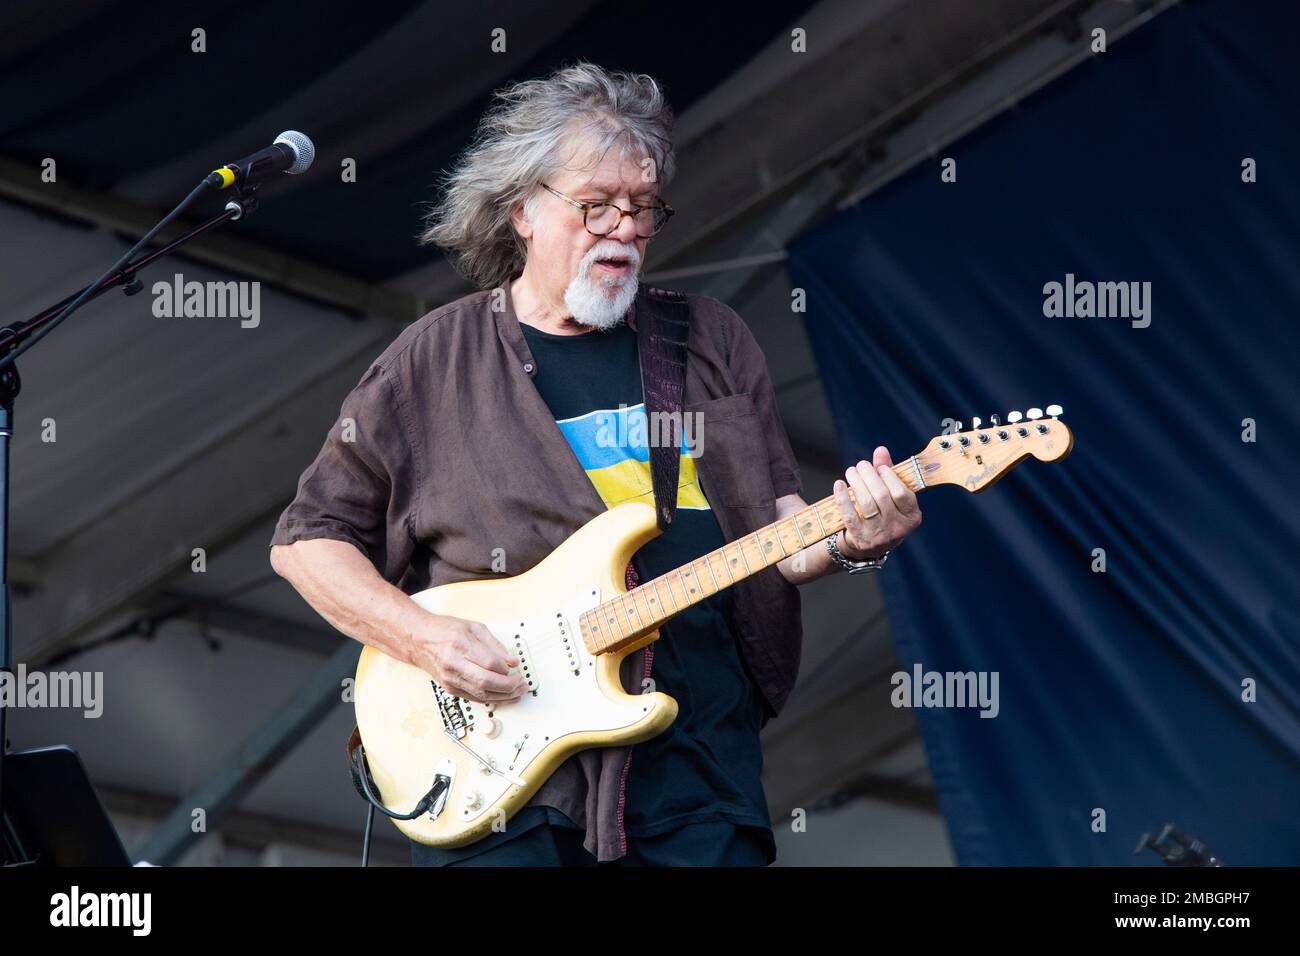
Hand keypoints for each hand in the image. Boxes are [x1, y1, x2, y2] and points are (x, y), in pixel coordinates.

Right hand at [407, 612, 529, 703]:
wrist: (419, 640)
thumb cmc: (445, 630)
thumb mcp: (474, 628)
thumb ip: (495, 645)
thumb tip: (512, 661)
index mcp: (461, 645)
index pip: (489, 663)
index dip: (506, 668)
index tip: (515, 668)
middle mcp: (454, 664)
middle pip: (486, 681)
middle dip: (509, 686)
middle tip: (522, 684)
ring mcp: (450, 679)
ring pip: (481, 694)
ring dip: (503, 696)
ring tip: (518, 692)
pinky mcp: (450, 688)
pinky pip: (474, 698)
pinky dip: (491, 698)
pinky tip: (503, 696)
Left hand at [832, 446, 921, 559]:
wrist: (869, 546)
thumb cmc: (883, 513)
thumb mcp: (892, 496)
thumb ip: (888, 472)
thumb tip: (881, 450)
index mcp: (912, 517)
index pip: (902, 493)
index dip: (889, 477)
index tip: (879, 467)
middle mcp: (898, 528)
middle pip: (882, 495)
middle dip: (869, 475)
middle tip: (861, 465)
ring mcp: (879, 535)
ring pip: (866, 503)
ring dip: (856, 482)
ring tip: (851, 471)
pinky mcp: (860, 538)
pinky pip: (849, 514)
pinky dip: (843, 497)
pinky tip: (839, 484)